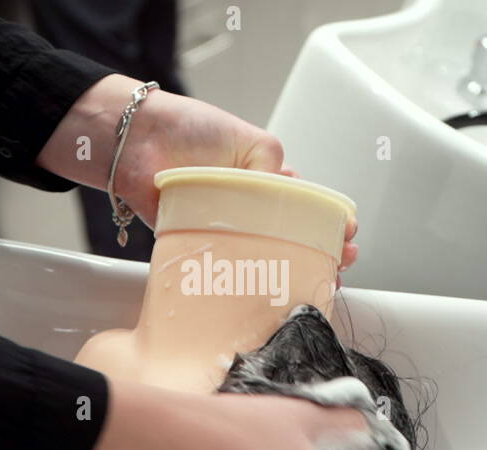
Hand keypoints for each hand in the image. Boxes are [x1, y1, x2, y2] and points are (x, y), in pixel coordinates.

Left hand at [37, 74, 358, 276]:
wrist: (138, 140)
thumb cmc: (190, 130)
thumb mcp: (250, 141)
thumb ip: (273, 169)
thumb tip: (288, 194)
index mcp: (264, 181)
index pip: (305, 205)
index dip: (329, 220)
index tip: (348, 232)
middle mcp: (246, 208)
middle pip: (290, 236)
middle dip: (320, 251)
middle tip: (341, 262)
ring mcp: (224, 228)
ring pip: (262, 255)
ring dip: (290, 268)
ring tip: (317, 277)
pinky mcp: (197, 244)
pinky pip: (225, 264)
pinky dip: (245, 277)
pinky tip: (266, 283)